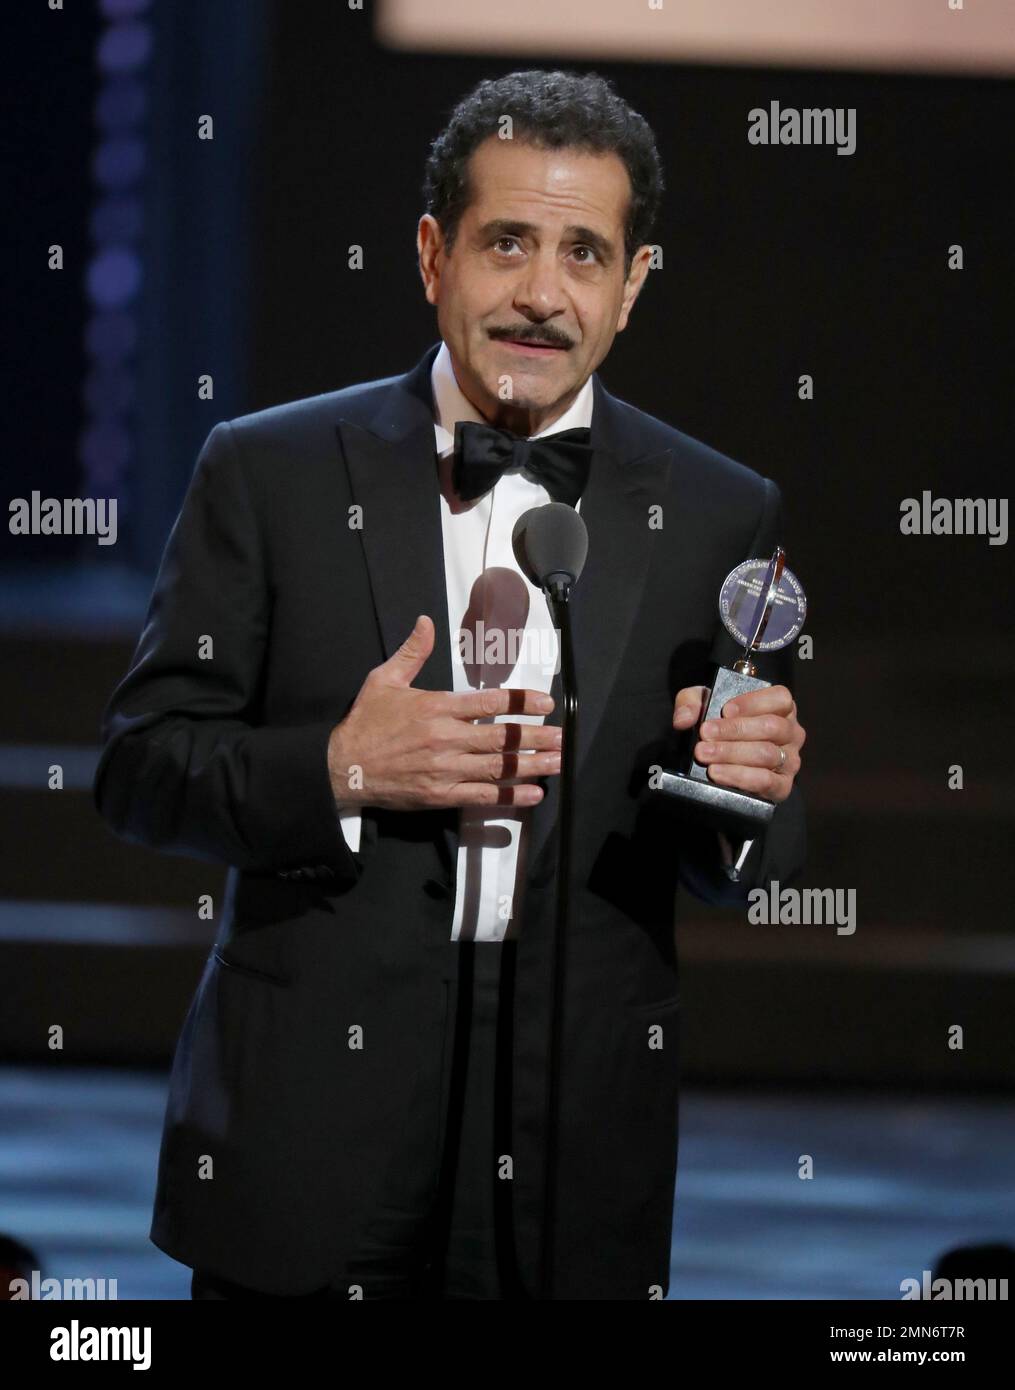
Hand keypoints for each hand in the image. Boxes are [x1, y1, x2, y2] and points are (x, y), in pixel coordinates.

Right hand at [327, 614, 561, 811]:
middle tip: (563, 737)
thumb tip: (425, 622)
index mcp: (436, 707)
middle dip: (536, 736)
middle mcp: (445, 739)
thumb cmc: (365, 722)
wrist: (342, 767)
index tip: (546, 703)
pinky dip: (510, 797)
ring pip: (497, 768)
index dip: (521, 702)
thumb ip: (411, 653)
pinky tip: (533, 794)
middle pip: (500, 737)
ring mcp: (445, 769)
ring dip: (531, 765)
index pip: (488, 703)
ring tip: (557, 762)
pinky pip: (482, 796)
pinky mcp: (440, 795)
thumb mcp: (383, 680)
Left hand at [672, 683, 804, 803]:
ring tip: (705, 754)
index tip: (726, 710)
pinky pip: (766, 782)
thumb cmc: (718, 726)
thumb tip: (683, 719)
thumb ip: (690, 704)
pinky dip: (740, 777)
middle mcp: (791, 733)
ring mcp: (789, 761)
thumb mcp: (702, 706)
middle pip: (771, 727)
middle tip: (706, 734)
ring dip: (732, 754)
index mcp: (780, 708)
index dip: (754, 702)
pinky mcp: (782, 787)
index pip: (780, 697)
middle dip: (735, 730)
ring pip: (767, 754)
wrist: (719, 763)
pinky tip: (717, 773)